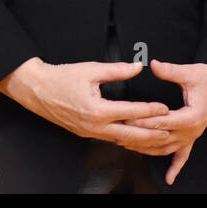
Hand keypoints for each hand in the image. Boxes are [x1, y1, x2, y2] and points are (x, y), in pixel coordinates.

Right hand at [0, 58, 174, 150]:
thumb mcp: (91, 69)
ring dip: (139, 140)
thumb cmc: (61, 77)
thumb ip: (117, 70)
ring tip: (157, 138)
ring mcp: (88, 132)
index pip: (130, 112)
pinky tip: (134, 137)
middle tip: (170, 132)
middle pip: (129, 135)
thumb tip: (137, 67)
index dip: (150, 110)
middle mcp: (93, 126)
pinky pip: (109, 138)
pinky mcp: (84, 132)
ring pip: (120, 140)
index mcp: (97, 110)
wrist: (36, 89)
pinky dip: (124, 139)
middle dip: (151, 134)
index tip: (165, 108)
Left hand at [124, 60, 206, 184]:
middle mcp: (191, 131)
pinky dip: (175, 167)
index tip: (124, 117)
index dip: (141, 119)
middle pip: (159, 137)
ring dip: (146, 149)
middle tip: (118, 132)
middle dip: (137, 135)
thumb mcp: (191, 73)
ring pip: (166, 148)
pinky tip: (169, 178)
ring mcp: (192, 136)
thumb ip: (170, 71)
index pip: (160, 121)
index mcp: (190, 117)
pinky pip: (183, 155)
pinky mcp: (193, 136)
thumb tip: (153, 65)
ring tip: (127, 146)